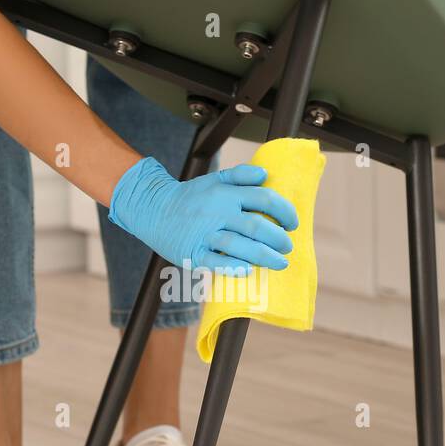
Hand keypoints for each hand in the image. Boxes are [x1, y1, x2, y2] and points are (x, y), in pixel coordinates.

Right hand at [109, 157, 298, 274]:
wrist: (152, 209)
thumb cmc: (190, 197)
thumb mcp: (214, 179)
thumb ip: (241, 176)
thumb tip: (265, 175)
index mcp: (226, 193)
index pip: (265, 200)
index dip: (285, 212)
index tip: (292, 223)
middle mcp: (217, 213)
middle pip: (257, 226)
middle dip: (279, 239)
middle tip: (287, 246)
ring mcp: (204, 234)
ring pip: (241, 246)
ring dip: (265, 257)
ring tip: (279, 262)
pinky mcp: (192, 253)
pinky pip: (217, 263)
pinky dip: (235, 267)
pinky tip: (249, 270)